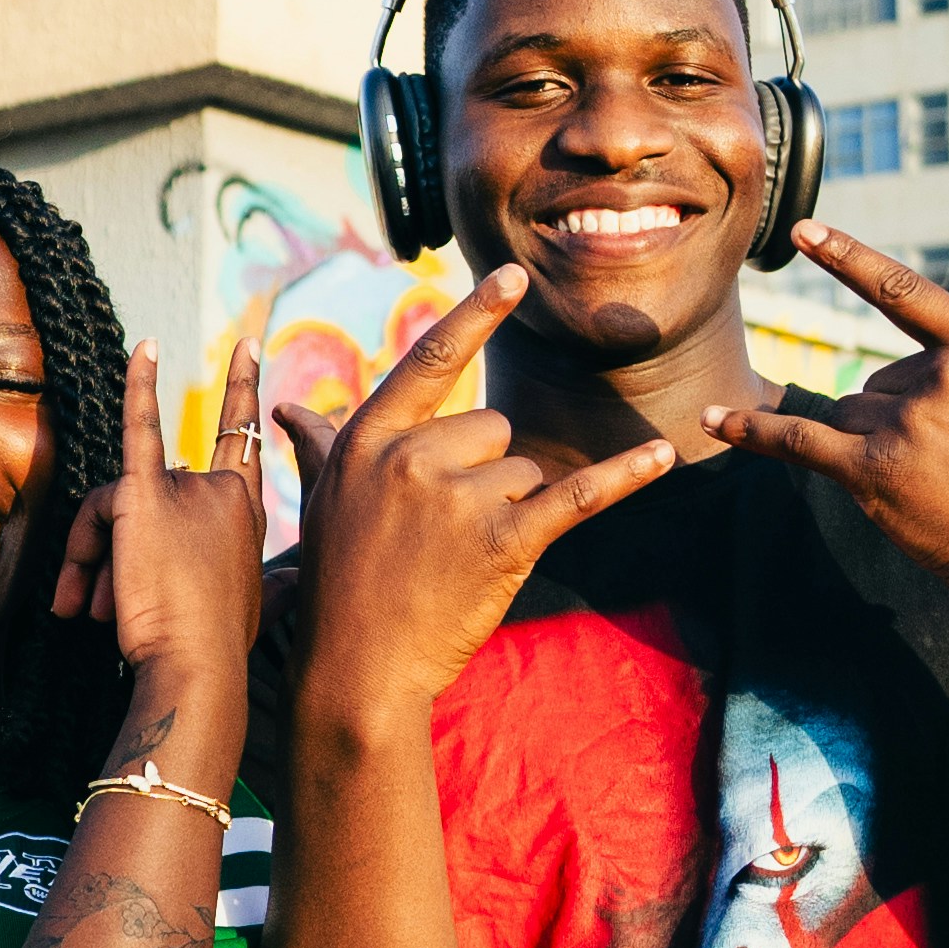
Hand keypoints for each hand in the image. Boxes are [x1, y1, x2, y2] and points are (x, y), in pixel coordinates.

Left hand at [51, 340, 264, 676]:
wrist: (195, 669)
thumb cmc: (217, 651)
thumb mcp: (255, 610)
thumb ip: (278, 586)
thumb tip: (302, 579)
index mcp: (246, 514)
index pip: (241, 443)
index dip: (243, 393)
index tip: (246, 348)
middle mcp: (224, 492)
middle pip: (149, 487)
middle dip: (110, 547)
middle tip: (97, 607)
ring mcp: (189, 490)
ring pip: (113, 500)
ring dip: (88, 557)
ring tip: (86, 611)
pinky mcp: (146, 497)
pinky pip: (139, 433)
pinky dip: (142, 386)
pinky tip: (148, 349)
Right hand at [290, 265, 676, 721]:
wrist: (356, 671)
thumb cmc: (338, 587)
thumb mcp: (320, 504)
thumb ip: (317, 446)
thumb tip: (284, 407)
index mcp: (369, 439)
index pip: (429, 358)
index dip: (475, 316)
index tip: (514, 276)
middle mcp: (412, 456)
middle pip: (492, 429)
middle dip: (485, 477)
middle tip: (444, 536)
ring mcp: (457, 498)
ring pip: (524, 473)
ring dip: (510, 514)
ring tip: (462, 561)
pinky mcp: (502, 541)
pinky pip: (577, 494)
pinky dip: (624, 476)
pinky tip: (664, 455)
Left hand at [699, 222, 948, 606]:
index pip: (903, 291)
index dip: (848, 258)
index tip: (802, 230)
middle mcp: (944, 375)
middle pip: (872, 379)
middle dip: (895, 419)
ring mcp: (907, 422)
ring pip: (848, 414)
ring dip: (871, 447)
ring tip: (932, 482)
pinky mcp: (873, 470)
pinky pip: (798, 440)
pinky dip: (753, 431)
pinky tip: (710, 418)